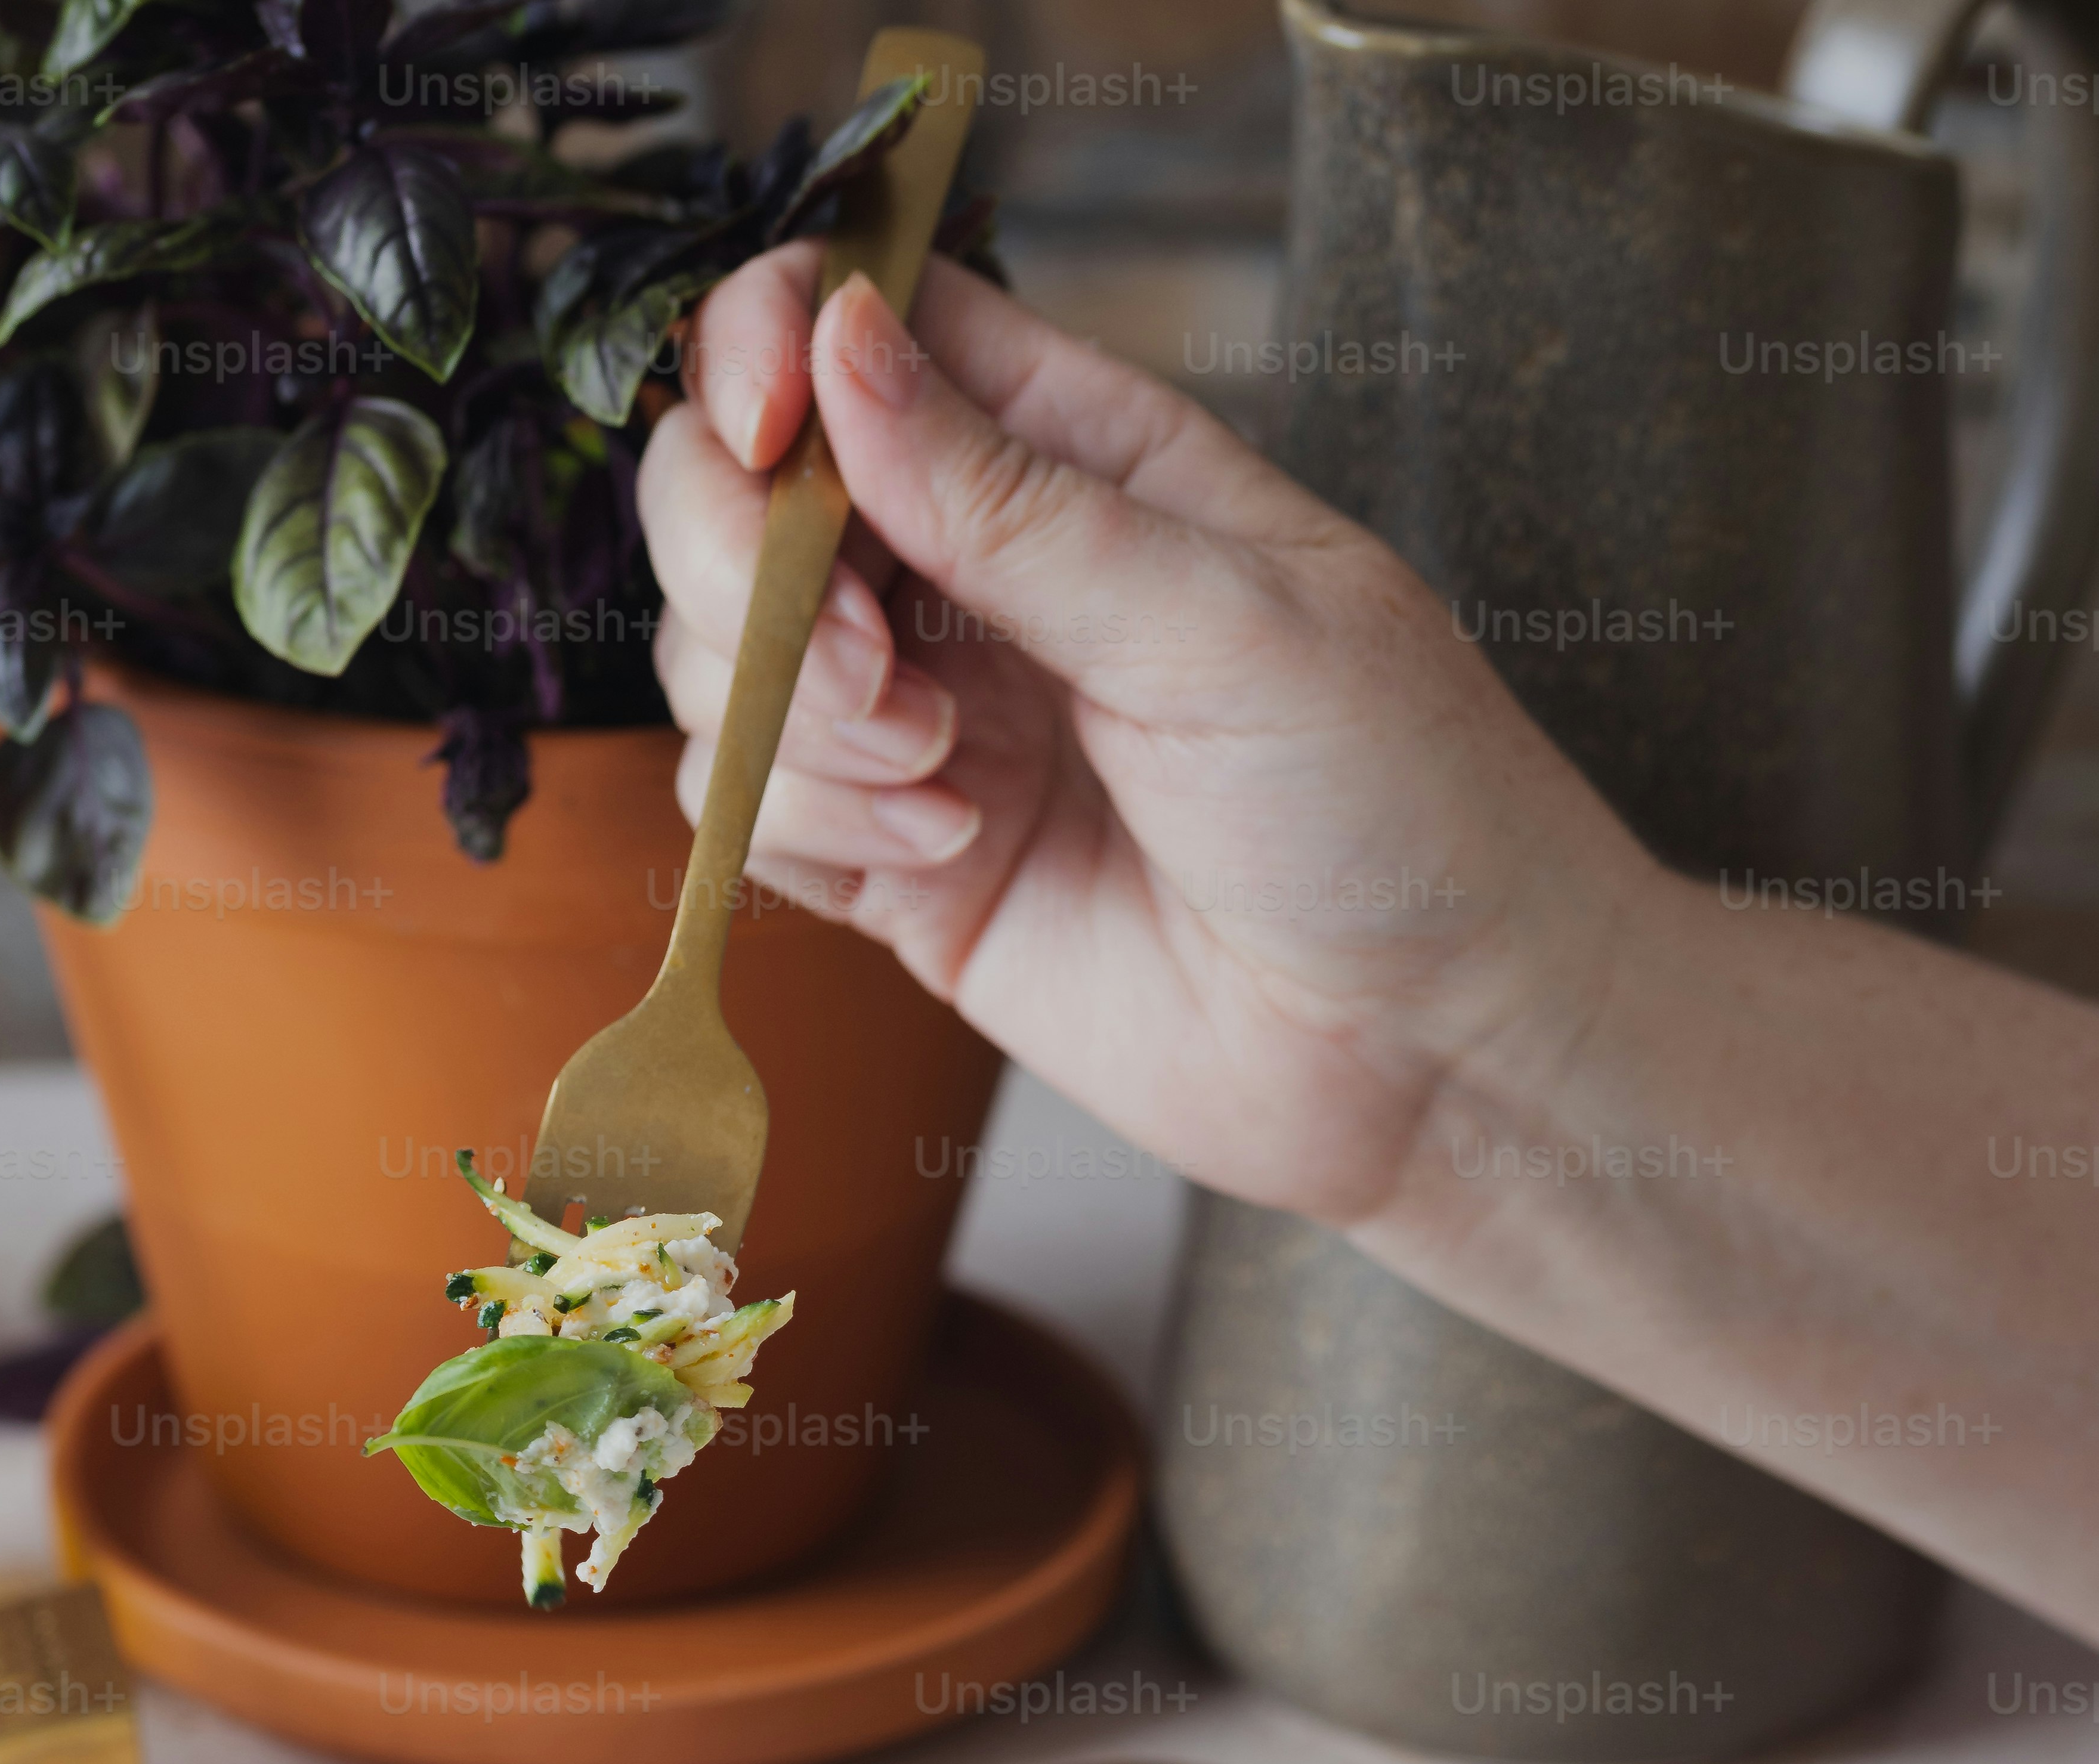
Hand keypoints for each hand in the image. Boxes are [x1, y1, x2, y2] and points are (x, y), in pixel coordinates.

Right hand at [637, 249, 1648, 1225]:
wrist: (1431, 1046)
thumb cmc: (1396, 802)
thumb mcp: (1225, 620)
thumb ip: (1017, 502)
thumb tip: (841, 345)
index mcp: (1077, 455)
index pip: (857, 325)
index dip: (771, 347)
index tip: (774, 431)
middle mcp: (980, 576)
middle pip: (741, 489)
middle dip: (751, 563)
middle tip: (878, 669)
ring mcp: (932, 724)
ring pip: (724, 657)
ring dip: (796, 716)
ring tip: (943, 783)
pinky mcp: (906, 871)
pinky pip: (752, 811)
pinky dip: (804, 822)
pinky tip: (942, 850)